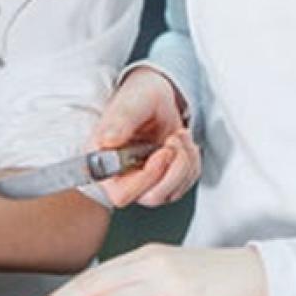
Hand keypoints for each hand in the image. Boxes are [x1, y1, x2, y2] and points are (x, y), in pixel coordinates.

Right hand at [94, 66, 200, 207]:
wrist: (154, 98)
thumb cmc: (137, 100)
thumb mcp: (130, 105)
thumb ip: (119, 122)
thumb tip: (108, 140)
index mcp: (104, 165)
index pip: (121, 194)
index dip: (147, 177)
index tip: (161, 152)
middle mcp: (122, 179)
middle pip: (152, 197)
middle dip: (173, 168)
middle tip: (172, 141)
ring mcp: (144, 183)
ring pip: (171, 193)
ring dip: (184, 161)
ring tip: (177, 136)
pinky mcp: (163, 182)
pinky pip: (185, 184)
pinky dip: (192, 162)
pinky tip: (181, 145)